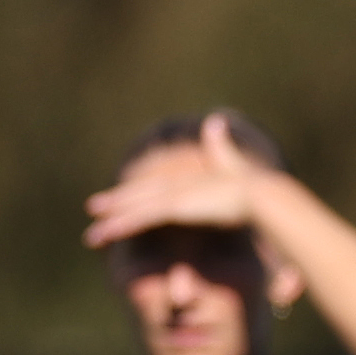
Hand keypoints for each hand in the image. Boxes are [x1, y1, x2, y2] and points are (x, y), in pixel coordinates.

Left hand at [83, 111, 276, 247]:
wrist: (264, 195)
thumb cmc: (257, 188)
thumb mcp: (236, 167)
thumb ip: (223, 148)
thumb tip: (216, 118)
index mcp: (191, 178)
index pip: (157, 184)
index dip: (136, 190)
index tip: (119, 197)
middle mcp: (178, 183)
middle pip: (141, 193)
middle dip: (116, 202)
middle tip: (93, 208)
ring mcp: (176, 194)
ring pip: (136, 208)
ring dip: (111, 220)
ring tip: (91, 236)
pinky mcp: (177, 206)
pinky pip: (144, 217)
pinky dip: (123, 224)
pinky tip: (105, 231)